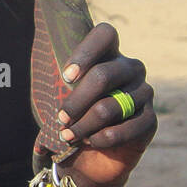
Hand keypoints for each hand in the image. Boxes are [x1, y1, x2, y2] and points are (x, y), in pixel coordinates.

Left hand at [55, 22, 155, 186]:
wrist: (91, 152)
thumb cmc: (72, 114)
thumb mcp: (58, 94)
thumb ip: (54, 79)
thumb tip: (35, 70)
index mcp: (109, 53)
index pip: (105, 34)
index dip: (86, 53)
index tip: (65, 77)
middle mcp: (130, 68)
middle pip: (103, 75)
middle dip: (76, 101)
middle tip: (60, 118)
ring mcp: (144, 92)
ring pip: (110, 106)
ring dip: (84, 125)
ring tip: (68, 135)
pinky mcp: (150, 119)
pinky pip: (126, 129)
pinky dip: (102, 138)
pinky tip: (91, 141)